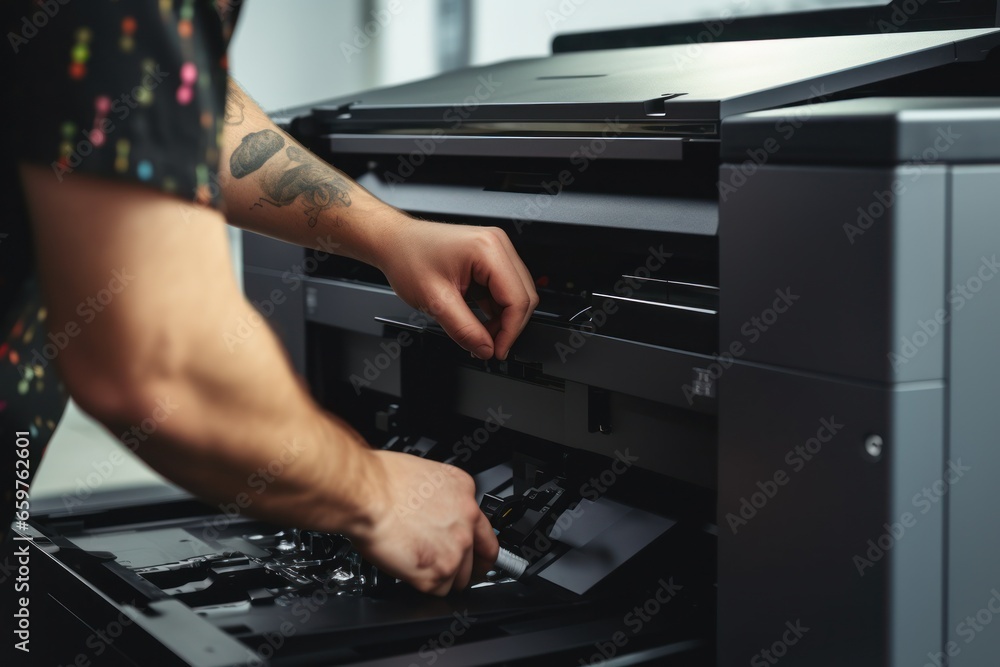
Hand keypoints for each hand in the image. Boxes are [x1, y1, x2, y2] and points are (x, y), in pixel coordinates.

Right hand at [352, 450, 498, 594]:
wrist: (365, 494)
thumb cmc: (380, 481)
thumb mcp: (425, 477)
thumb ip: (440, 499)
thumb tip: (435, 512)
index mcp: (464, 492)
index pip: (485, 529)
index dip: (479, 547)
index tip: (477, 555)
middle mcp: (466, 521)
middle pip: (476, 557)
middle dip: (462, 565)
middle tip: (443, 564)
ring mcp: (455, 549)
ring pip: (459, 577)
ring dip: (442, 576)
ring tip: (419, 565)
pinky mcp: (437, 572)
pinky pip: (439, 590)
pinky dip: (424, 585)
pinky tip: (411, 570)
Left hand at [376, 218, 538, 359]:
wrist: (394, 243)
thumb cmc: (408, 258)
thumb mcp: (434, 301)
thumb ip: (464, 329)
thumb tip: (486, 348)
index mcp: (487, 249)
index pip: (517, 298)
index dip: (510, 331)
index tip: (497, 351)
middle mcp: (496, 244)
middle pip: (523, 296)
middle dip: (508, 326)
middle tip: (488, 346)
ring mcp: (495, 249)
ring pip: (516, 294)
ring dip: (502, 319)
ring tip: (480, 334)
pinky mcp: (490, 258)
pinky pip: (505, 289)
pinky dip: (496, 309)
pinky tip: (480, 321)